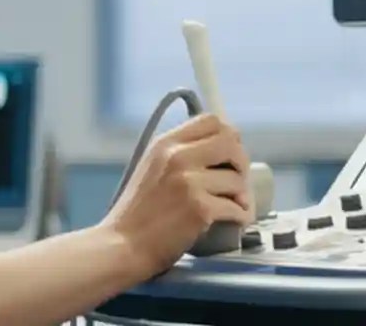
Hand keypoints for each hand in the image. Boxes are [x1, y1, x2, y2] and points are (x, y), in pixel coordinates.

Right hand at [99, 113, 252, 277]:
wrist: (123, 245)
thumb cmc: (137, 213)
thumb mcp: (151, 168)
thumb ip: (178, 155)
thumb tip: (218, 152)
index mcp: (165, 143)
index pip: (211, 121)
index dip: (227, 137)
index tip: (228, 156)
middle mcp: (178, 157)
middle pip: (230, 143)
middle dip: (241, 162)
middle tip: (238, 182)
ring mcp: (189, 182)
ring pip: (237, 179)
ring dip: (243, 195)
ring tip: (236, 206)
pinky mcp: (199, 209)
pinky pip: (236, 208)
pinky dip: (242, 216)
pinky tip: (237, 221)